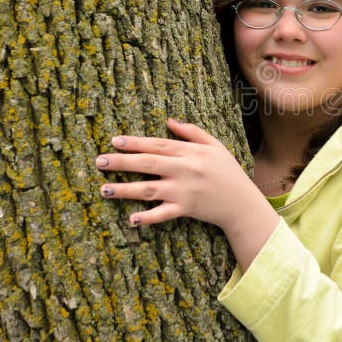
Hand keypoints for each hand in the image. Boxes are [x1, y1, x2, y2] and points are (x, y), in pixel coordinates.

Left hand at [97, 118, 278, 270]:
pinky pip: (163, 214)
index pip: (157, 144)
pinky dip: (148, 218)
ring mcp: (184, 191)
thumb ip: (192, 132)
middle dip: (122, 162)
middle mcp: (184, 170)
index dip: (135, 142)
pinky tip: (131, 219)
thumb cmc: (228, 171)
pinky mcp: (186, 210)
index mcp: (189, 152)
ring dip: (125, 190)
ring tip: (103, 189)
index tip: (114, 141)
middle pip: (147, 164)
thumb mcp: (214, 145)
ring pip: (149, 189)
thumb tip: (168, 121)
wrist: (242, 203)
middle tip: (99, 161)